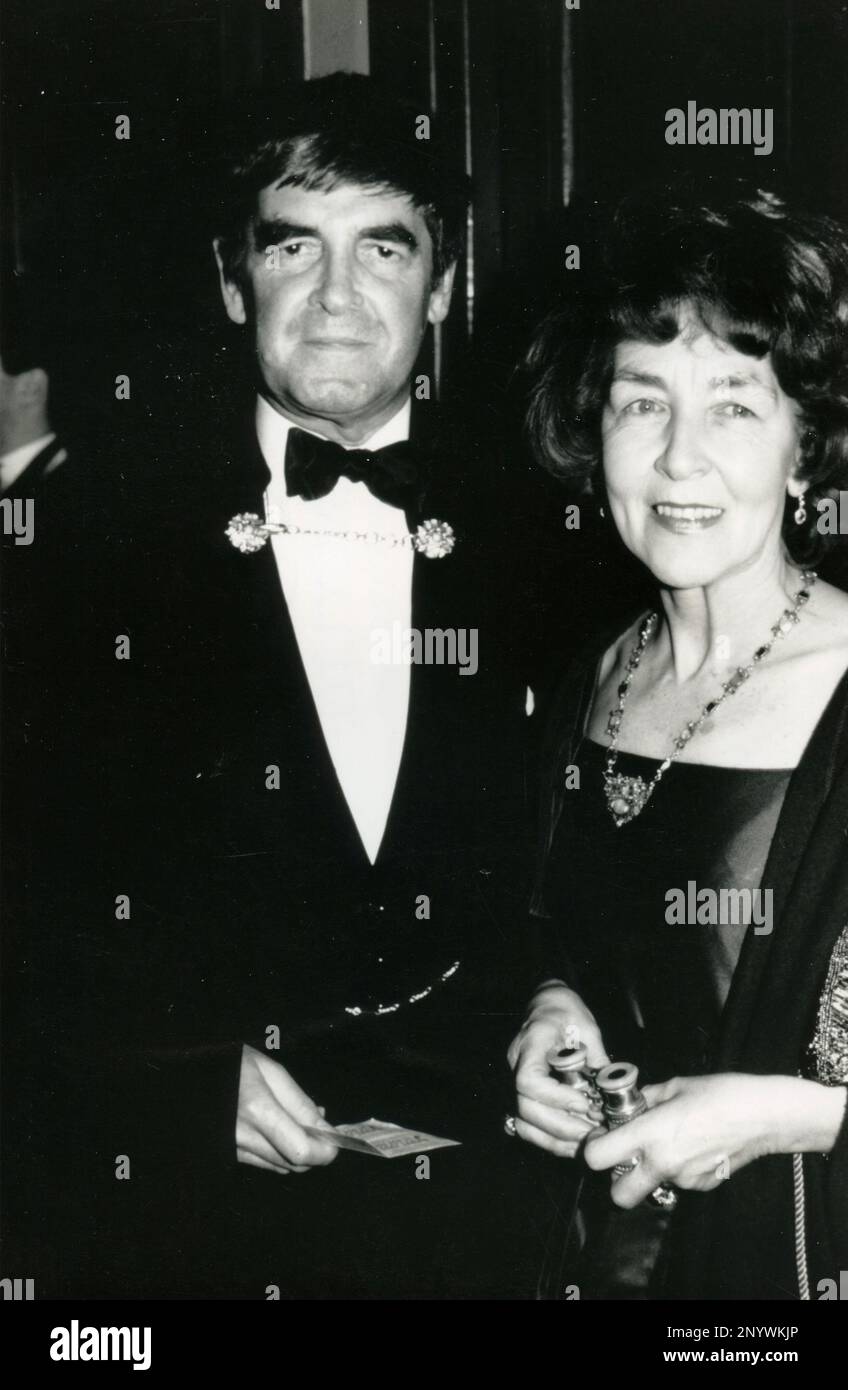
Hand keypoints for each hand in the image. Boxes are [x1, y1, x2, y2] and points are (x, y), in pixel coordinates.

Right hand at [236, 1044, 338, 1174]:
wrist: (191, 1074)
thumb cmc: (232, 1064)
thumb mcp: (270, 1071)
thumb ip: (299, 1102)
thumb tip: (325, 1128)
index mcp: (258, 1110)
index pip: (301, 1150)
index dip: (325, 1151)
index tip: (335, 1141)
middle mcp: (244, 1137)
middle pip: (294, 1163)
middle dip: (315, 1151)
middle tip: (321, 1128)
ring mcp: (234, 1149)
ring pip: (281, 1166)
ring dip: (298, 1152)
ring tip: (298, 1123)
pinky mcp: (229, 1154)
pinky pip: (264, 1163)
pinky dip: (280, 1153)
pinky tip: (280, 1131)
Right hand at [507, 984, 609, 1157]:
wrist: (545, 1004)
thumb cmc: (564, 1010)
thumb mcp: (586, 1025)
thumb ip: (596, 1056)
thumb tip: (612, 1089)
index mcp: (531, 1043)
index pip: (529, 1080)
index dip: (556, 1098)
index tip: (585, 1103)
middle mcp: (515, 1065)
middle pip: (525, 1108)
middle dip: (562, 1127)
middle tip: (595, 1131)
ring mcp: (513, 1081)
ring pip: (522, 1123)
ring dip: (555, 1140)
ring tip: (587, 1140)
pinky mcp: (520, 1094)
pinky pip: (526, 1125)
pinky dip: (549, 1140)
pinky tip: (574, 1142)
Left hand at [584, 1072, 847, 1206]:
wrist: (765, 1115)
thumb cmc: (722, 1093)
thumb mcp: (676, 1086)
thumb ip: (647, 1099)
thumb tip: (631, 1104)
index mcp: (650, 1133)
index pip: (597, 1158)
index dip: (593, 1148)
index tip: (601, 1137)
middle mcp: (663, 1163)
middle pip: (619, 1195)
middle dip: (616, 1180)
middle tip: (626, 1157)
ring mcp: (683, 1179)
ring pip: (652, 1187)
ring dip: (652, 1171)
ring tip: (672, 1142)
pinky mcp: (703, 1186)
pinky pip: (678, 1183)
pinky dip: (678, 1170)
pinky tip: (693, 1148)